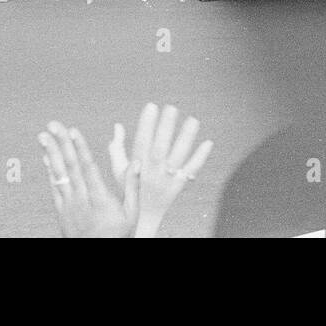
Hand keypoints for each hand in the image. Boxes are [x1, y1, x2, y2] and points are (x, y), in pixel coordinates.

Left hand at [39, 121, 138, 237]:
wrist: (97, 257)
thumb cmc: (118, 235)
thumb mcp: (132, 213)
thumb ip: (132, 187)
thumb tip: (137, 162)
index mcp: (99, 198)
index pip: (87, 168)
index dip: (80, 148)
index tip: (73, 131)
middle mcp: (81, 200)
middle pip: (70, 167)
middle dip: (61, 143)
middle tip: (53, 125)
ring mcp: (68, 206)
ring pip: (58, 175)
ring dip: (51, 153)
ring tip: (44, 136)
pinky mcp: (61, 211)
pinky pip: (54, 187)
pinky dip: (50, 170)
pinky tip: (46, 157)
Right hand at [108, 103, 212, 237]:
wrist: (141, 219)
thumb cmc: (129, 191)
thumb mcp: (118, 171)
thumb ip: (117, 148)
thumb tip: (118, 125)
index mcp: (136, 167)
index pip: (140, 142)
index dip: (145, 124)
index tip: (151, 106)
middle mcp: (151, 172)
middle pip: (159, 148)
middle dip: (165, 128)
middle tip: (172, 107)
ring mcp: (166, 179)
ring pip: (177, 158)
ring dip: (185, 139)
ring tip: (193, 119)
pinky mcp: (178, 186)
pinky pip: (191, 171)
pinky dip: (200, 157)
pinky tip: (208, 142)